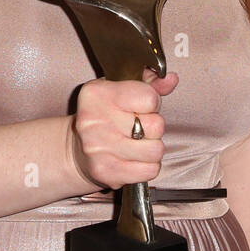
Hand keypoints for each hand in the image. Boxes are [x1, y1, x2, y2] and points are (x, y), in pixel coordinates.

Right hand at [66, 68, 178, 191]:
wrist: (78, 149)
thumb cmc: (105, 116)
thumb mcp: (123, 90)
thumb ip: (150, 83)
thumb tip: (172, 79)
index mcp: (98, 93)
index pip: (150, 98)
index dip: (152, 103)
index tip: (141, 106)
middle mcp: (95, 120)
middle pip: (156, 125)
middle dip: (153, 127)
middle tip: (138, 127)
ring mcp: (99, 148)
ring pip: (156, 150)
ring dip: (152, 148)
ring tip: (138, 143)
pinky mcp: (106, 171)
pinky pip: (150, 170)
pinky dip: (147, 166)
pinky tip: (134, 159)